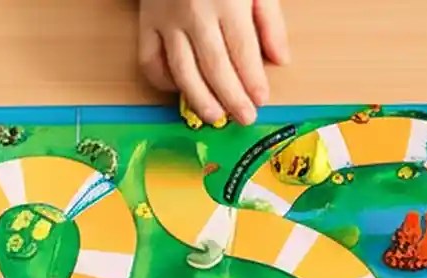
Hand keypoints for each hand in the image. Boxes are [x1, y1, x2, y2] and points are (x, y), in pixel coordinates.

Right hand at [138, 0, 289, 125]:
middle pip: (214, 65)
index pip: (242, 50)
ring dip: (199, 97)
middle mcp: (195, 13)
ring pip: (182, 69)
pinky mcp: (146, 23)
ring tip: (215, 115)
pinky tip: (180, 91)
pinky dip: (162, 80)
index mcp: (228, 2)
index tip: (261, 100)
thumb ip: (270, 22)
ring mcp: (167, 20)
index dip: (253, 79)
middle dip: (232, 97)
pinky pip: (149, 59)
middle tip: (245, 117)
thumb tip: (280, 61)